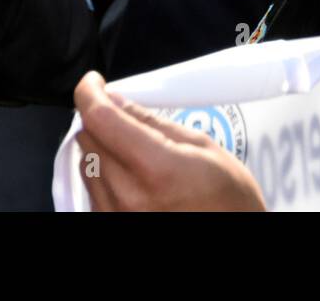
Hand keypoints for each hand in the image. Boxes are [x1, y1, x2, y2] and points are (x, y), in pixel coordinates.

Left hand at [73, 71, 265, 211]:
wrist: (233, 237)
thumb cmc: (228, 198)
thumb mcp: (200, 146)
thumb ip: (151, 122)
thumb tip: (115, 99)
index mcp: (154, 168)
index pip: (100, 119)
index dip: (90, 92)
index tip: (94, 82)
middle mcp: (127, 195)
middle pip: (88, 139)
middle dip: (100, 120)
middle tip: (123, 116)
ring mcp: (116, 215)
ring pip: (86, 164)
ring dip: (102, 148)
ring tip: (134, 150)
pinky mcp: (111, 225)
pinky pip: (93, 190)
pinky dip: (105, 174)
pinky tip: (132, 174)